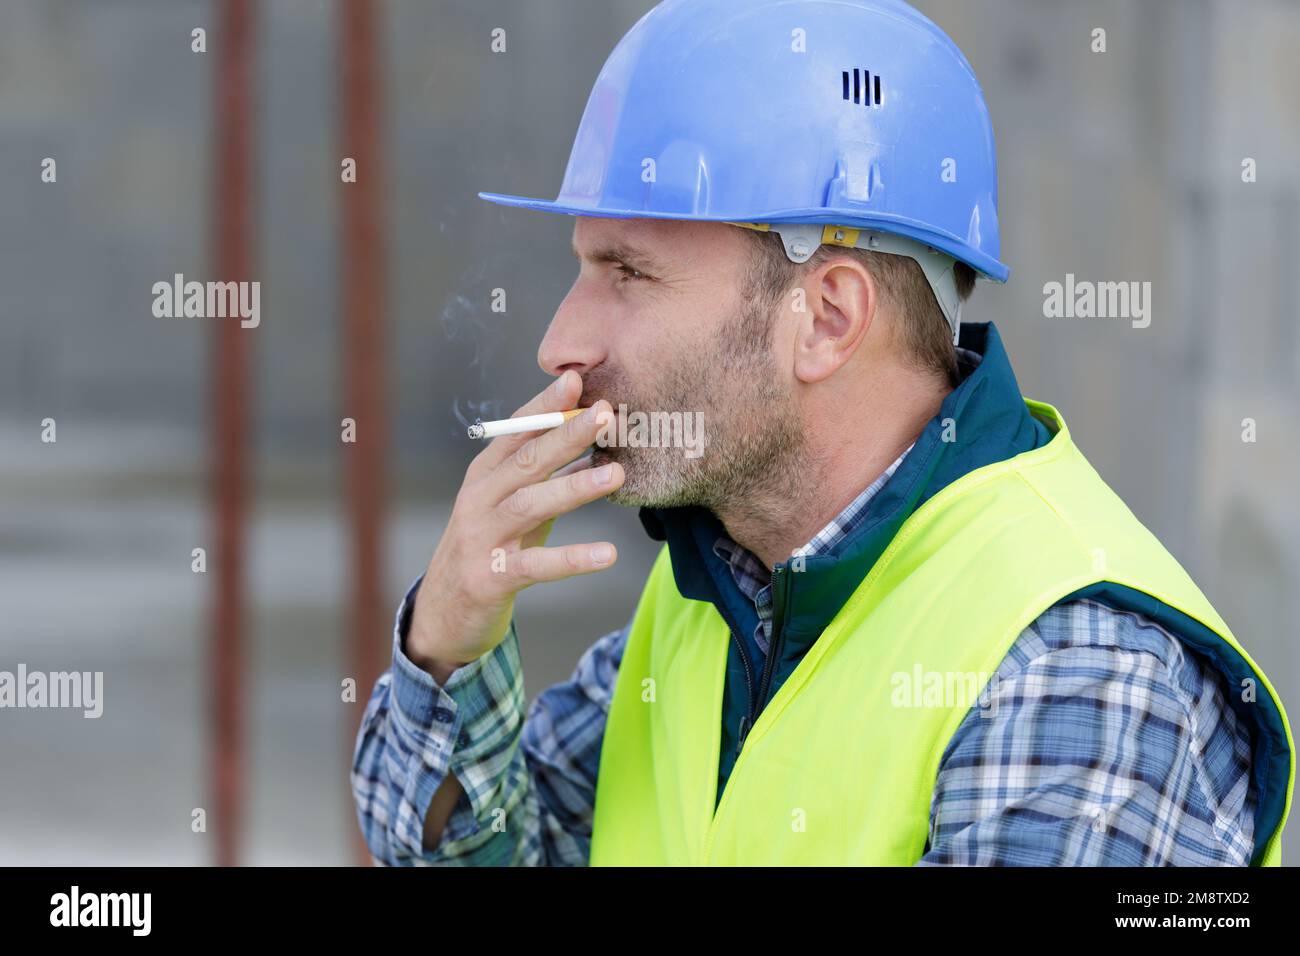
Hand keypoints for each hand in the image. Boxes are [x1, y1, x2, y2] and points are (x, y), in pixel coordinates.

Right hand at [406, 371, 622, 682]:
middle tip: (605, 414)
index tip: (575, 379)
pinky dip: (572, 558)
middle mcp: (479, 499)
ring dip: (574, 488)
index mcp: (485, 474)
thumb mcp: (516, 504)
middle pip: (525, 460)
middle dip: (565, 434)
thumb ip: (549, 475)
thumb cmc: (491, 546)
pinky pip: (535, 566)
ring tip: (616, 475)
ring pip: (529, 505)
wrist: (445, 612)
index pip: (517, 431)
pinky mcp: (490, 577)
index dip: (544, 405)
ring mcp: (481, 538)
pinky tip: (607, 554)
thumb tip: (599, 440)